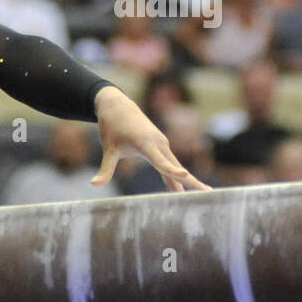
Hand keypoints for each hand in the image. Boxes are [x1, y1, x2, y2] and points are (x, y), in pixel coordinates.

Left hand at [91, 86, 211, 191]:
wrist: (118, 106)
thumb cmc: (112, 127)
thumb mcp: (108, 149)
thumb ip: (105, 169)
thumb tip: (93, 184)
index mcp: (145, 144)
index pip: (161, 161)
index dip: (173, 170)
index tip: (185, 175)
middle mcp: (158, 143)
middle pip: (176, 166)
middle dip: (191, 181)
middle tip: (208, 194)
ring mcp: (162, 144)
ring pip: (175, 165)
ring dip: (188, 180)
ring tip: (202, 195)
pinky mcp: (161, 145)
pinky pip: (170, 163)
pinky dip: (177, 176)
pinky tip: (179, 190)